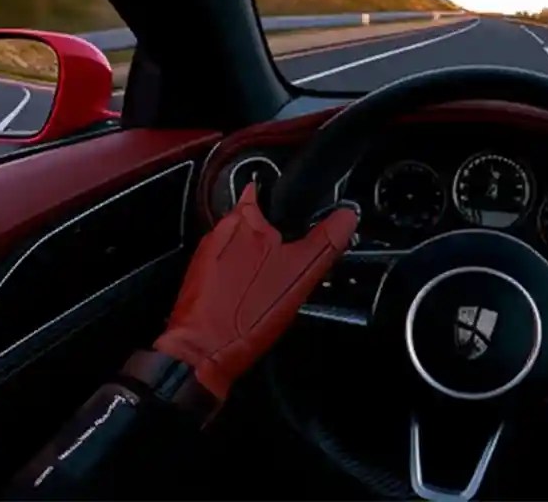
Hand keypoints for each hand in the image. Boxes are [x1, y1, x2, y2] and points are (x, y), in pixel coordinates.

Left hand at [154, 184, 357, 399]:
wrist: (202, 355)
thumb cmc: (247, 314)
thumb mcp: (302, 272)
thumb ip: (326, 239)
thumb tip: (348, 214)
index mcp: (244, 219)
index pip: (269, 191)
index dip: (291, 206)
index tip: (303, 223)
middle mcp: (219, 231)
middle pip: (259, 224)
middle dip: (277, 241)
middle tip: (292, 267)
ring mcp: (206, 257)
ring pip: (244, 248)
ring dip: (260, 262)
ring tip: (273, 289)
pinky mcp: (199, 281)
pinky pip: (229, 271)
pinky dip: (244, 281)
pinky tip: (254, 302)